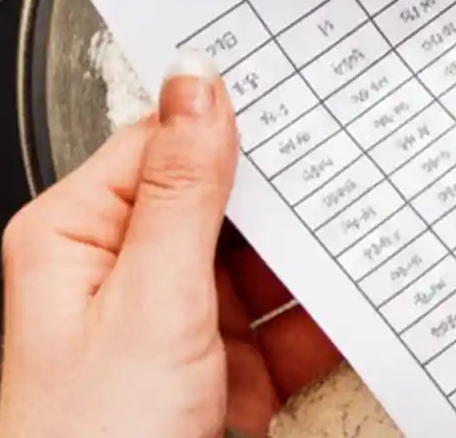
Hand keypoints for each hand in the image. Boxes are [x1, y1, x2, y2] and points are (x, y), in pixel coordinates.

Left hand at [0, 54, 340, 436]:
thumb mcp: (149, 299)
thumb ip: (184, 190)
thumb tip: (197, 85)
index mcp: (82, 236)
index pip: (161, 142)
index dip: (227, 113)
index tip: (296, 86)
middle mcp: (130, 273)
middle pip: (222, 200)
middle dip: (284, 187)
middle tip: (353, 147)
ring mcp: (182, 322)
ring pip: (264, 260)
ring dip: (314, 249)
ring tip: (373, 213)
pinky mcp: (226, 369)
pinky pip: (287, 320)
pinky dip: (327, 309)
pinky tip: (364, 288)